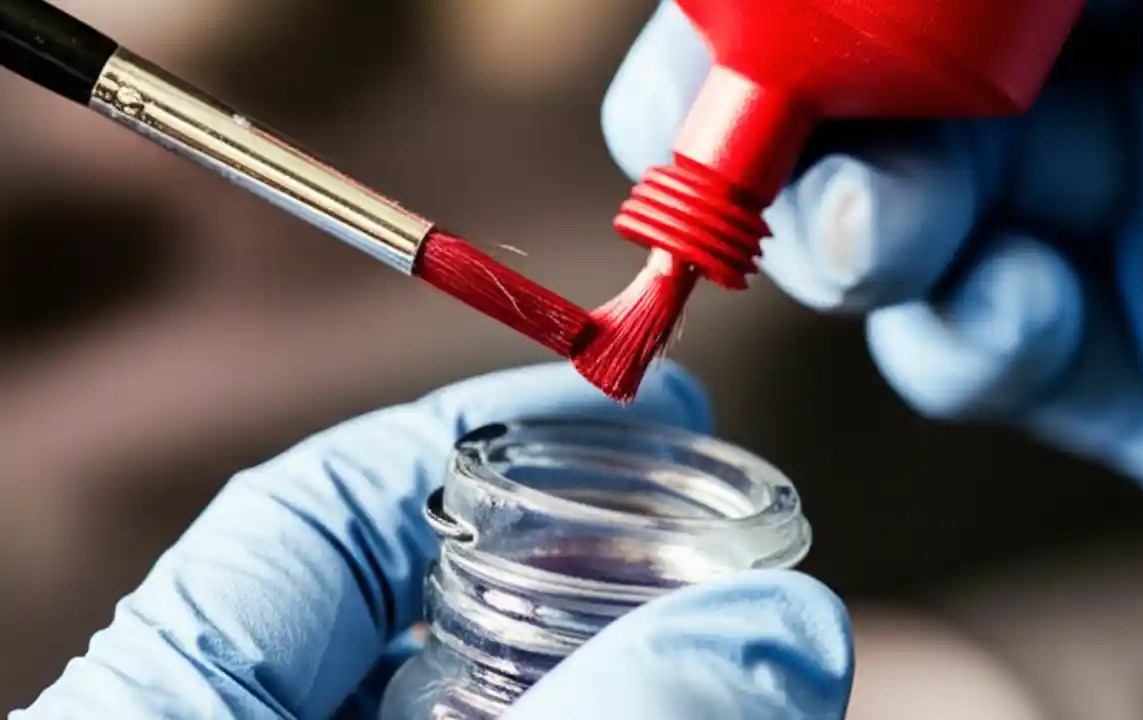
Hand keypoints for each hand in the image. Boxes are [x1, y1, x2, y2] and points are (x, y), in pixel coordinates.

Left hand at [11, 363, 851, 718]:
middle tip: (724, 553)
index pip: (307, 525)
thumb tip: (781, 635)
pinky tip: (729, 716)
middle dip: (590, 577)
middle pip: (422, 628)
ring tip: (757, 658)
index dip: (463, 436)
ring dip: (641, 684)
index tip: (607, 398)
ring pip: (507, 708)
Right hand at [604, 2, 1142, 537]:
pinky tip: (1031, 316)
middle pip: (858, 99)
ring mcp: (1098, 216)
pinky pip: (968, 351)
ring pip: (891, 225)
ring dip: (858, 237)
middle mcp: (1099, 76)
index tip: (731, 47)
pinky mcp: (1102, 354)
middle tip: (768, 160)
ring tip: (892, 240)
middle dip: (790, 132)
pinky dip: (963, 341)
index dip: (783, 14)